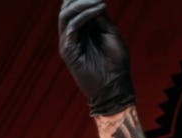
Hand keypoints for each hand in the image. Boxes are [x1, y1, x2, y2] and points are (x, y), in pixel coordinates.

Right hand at [58, 0, 134, 115]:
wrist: (114, 85)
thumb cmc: (116, 63)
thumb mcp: (110, 33)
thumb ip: (101, 18)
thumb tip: (96, 1)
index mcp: (81, 32)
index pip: (73, 9)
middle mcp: (71, 36)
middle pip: (65, 9)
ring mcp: (67, 44)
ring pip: (65, 15)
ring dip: (83, 4)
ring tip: (100, 2)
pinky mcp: (68, 51)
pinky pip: (72, 27)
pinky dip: (85, 15)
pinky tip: (100, 9)